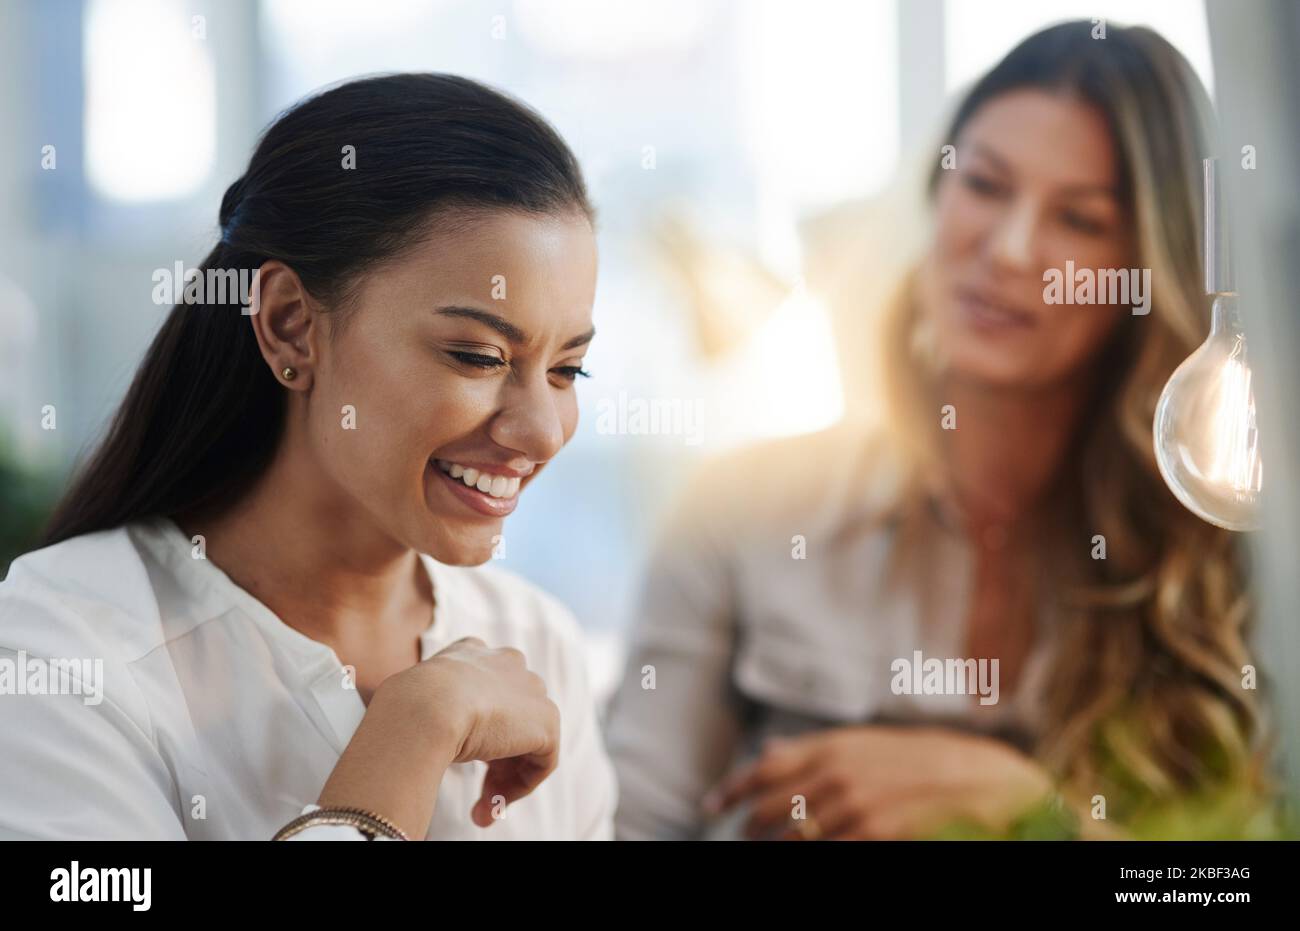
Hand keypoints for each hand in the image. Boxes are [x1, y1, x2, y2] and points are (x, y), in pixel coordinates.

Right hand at [382, 637, 561, 826]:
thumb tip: (417, 741)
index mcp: (471, 653)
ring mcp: (529, 690)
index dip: (477, 729)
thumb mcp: (412, 704)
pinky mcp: (545, 720)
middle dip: (496, 759)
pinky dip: (520, 786)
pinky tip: (490, 803)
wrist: (425, 707)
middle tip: (475, 794)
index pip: (485, 689)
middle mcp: (506, 663)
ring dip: (504, 778)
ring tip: (480, 809)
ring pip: (526, 740)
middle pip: (510, 716)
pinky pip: (542, 760)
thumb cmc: (405, 708)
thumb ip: (428, 714)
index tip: (457, 755)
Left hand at [704, 725, 1053, 839]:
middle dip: (750, 828)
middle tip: (744, 837)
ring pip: (792, 838)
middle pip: (768, 809)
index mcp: (831, 746)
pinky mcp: (873, 834)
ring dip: (778, 847)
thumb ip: (816, 749)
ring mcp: (854, 806)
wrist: (982, 780)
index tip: (712, 807)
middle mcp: (835, 773)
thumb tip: (770, 752)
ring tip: (775, 849)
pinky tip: (812, 850)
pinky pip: (825, 851)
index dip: (732, 790)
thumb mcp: (866, 743)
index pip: (763, 769)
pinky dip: (811, 853)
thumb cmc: (923, 762)